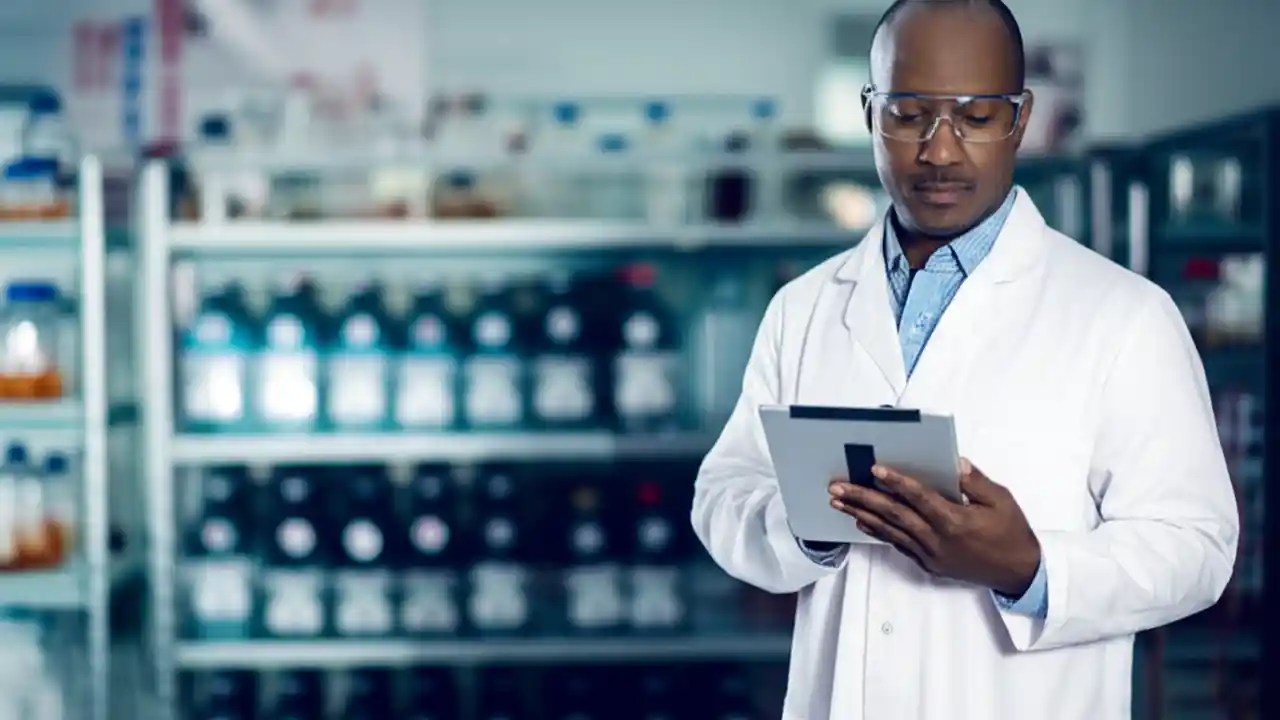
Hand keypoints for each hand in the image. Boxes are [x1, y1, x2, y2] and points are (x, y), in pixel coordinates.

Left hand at [828, 459, 1040, 596]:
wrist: (1019, 573)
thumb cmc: (1012, 532)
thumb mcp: (1001, 501)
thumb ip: (975, 481)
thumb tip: (955, 462)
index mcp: (955, 521)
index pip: (919, 497)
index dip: (896, 482)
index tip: (874, 469)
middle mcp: (938, 540)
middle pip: (894, 515)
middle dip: (862, 499)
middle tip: (837, 487)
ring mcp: (931, 555)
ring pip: (891, 532)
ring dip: (862, 515)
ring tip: (838, 503)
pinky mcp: (930, 565)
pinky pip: (899, 546)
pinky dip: (879, 533)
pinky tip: (863, 522)